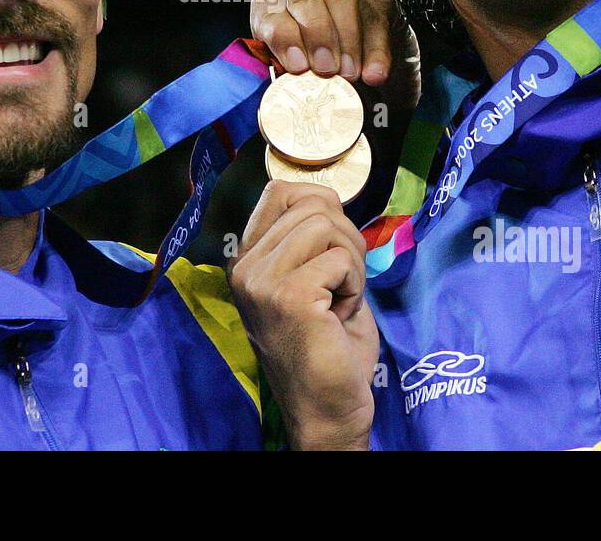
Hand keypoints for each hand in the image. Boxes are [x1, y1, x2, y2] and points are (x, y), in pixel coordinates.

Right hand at [229, 180, 378, 450]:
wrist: (328, 409)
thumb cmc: (328, 346)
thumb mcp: (311, 279)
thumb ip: (308, 239)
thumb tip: (328, 197)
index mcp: (247, 259)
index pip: (281, 190)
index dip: (321, 204)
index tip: (333, 247)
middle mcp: (245, 267)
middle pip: (313, 203)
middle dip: (345, 238)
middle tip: (342, 283)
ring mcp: (262, 281)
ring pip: (327, 223)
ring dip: (351, 261)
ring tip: (340, 299)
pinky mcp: (289, 296)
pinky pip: (340, 259)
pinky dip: (355, 285)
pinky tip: (340, 316)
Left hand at [250, 0, 419, 126]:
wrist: (365, 80)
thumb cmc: (319, 79)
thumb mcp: (295, 81)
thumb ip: (285, 81)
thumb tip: (278, 100)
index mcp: (272, 8)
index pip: (267, 9)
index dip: (282, 36)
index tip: (297, 65)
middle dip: (316, 33)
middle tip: (326, 69)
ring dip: (345, 35)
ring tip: (350, 73)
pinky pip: (375, 9)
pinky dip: (375, 45)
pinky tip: (375, 73)